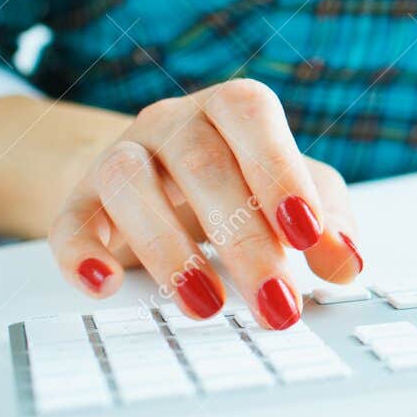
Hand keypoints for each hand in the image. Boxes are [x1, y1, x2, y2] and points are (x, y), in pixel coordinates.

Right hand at [47, 79, 363, 329]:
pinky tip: (105, 287)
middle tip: (276, 304)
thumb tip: (346, 261)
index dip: (278, 169)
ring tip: (207, 307)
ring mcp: (118, 155)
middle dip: (244, 240)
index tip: (306, 234)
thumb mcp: (291, 192)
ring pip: (129, 183)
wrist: (150, 173)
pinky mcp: (78, 200)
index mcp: (231, 109)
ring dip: (169, 250)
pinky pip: (69, 219)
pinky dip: (81, 252)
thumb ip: (328, 220)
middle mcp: (172, 123)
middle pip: (200, 163)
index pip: (250, 114)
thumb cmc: (238, 178)